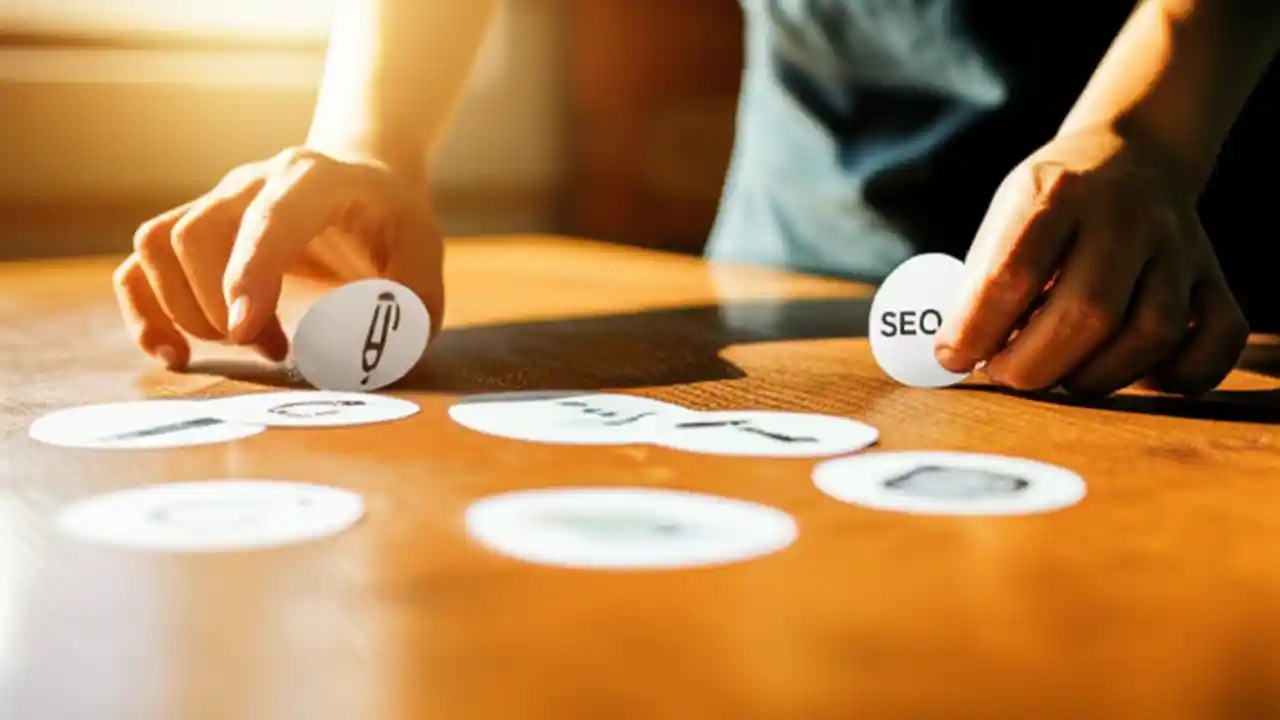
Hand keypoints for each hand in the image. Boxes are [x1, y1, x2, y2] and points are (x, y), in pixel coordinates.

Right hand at [113, 147, 443, 368]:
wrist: (362, 177)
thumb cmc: (391, 218)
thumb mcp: (423, 248)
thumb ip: (414, 298)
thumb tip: (384, 354)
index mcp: (314, 179)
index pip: (269, 218)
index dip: (249, 273)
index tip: (245, 333)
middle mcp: (252, 181)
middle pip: (198, 234)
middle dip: (220, 307)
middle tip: (272, 346)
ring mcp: (215, 200)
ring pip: (159, 245)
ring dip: (186, 312)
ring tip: (244, 343)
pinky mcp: (194, 228)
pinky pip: (141, 263)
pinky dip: (145, 311)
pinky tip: (174, 353)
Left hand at [934, 127, 1248, 394]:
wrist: (1134, 154)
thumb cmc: (1052, 203)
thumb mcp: (1007, 214)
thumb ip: (983, 282)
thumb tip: (956, 358)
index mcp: (1058, 193)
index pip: (1011, 274)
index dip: (976, 330)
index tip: (952, 357)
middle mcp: (1125, 216)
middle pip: (1088, 312)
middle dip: (1033, 365)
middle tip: (1003, 375)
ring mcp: (1178, 247)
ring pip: (1150, 334)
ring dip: (1094, 377)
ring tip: (1056, 376)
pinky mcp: (1213, 278)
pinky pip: (1218, 339)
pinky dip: (1180, 376)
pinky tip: (1134, 378)